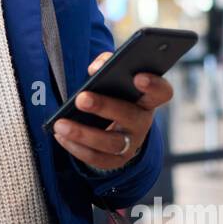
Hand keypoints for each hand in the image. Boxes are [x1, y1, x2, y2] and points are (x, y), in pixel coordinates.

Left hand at [53, 50, 173, 170]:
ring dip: (83, 134)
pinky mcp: (117, 160)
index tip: (137, 77)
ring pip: (111, 143)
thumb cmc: (115, 93)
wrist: (116, 124)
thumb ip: (106, 64)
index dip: (153, 85)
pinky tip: (60, 136)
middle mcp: (143, 122)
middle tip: (81, 99)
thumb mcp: (114, 76)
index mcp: (148, 99)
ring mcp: (132, 144)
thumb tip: (95, 69)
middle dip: (104, 107)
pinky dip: (77, 148)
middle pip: (130, 116)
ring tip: (60, 125)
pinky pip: (98, 159)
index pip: (162, 92)